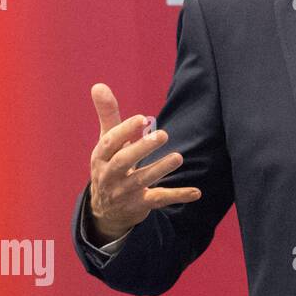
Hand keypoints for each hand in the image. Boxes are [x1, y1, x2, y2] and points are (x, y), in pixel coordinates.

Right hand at [87, 83, 200, 242]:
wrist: (104, 210)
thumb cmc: (109, 164)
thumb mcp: (106, 141)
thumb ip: (108, 114)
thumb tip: (99, 85)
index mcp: (101, 156)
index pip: (110, 142)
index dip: (125, 130)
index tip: (143, 118)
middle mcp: (109, 175)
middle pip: (124, 161)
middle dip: (142, 148)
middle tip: (163, 135)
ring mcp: (124, 192)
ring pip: (141, 180)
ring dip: (160, 169)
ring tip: (178, 157)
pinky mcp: (139, 205)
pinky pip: (158, 200)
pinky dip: (177, 196)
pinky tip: (196, 192)